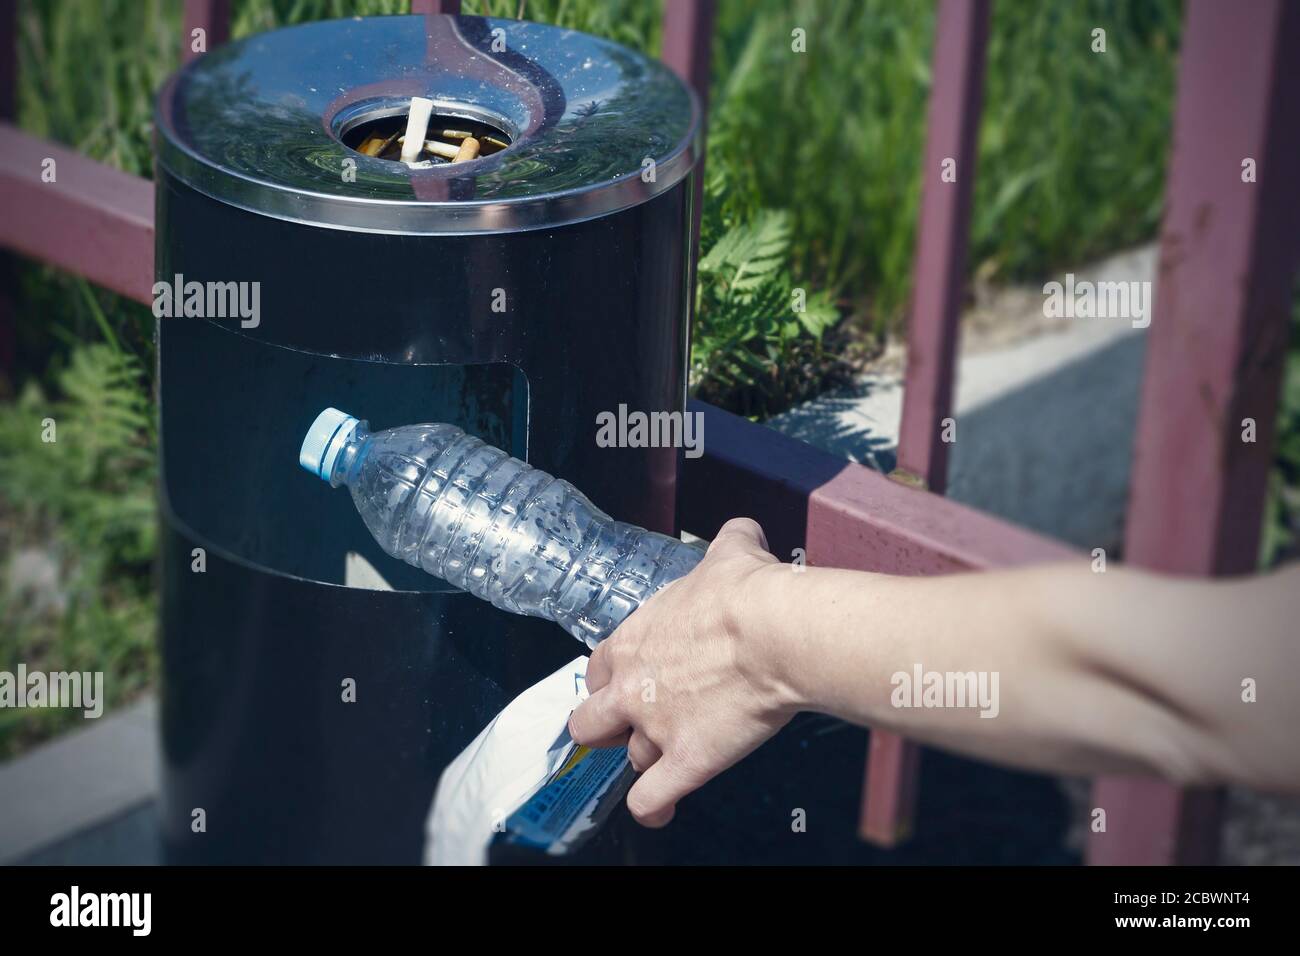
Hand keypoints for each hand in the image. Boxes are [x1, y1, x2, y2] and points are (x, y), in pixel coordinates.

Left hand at [568, 518, 796, 826]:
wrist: (775, 632)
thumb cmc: (749, 594)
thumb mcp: (730, 554)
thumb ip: (727, 544)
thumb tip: (742, 532)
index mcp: (634, 639)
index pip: (597, 668)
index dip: (611, 679)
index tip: (627, 682)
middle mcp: (631, 688)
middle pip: (591, 722)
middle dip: (608, 728)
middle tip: (633, 725)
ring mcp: (654, 729)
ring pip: (630, 761)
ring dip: (648, 762)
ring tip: (671, 760)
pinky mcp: (685, 762)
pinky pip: (650, 801)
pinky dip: (652, 809)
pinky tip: (661, 811)